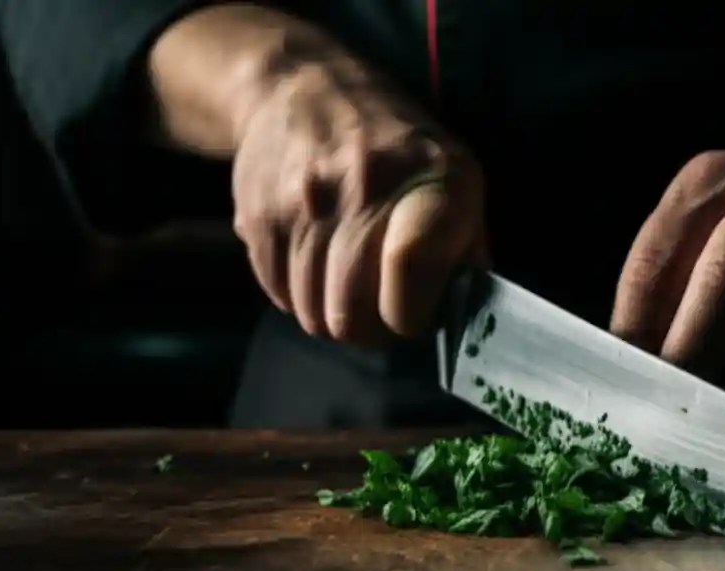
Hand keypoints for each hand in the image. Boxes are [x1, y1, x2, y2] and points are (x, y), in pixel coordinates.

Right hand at [231, 64, 484, 343]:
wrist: (302, 85)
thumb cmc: (398, 146)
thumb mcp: (455, 175)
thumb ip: (466, 246)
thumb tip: (464, 313)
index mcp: (430, 182)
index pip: (410, 273)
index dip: (410, 315)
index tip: (413, 315)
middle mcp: (364, 188)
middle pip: (353, 313)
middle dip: (370, 331)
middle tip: (379, 316)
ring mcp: (304, 202)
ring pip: (313, 313)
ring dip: (332, 317)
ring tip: (347, 292)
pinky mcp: (258, 215)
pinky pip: (278, 295)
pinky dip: (297, 298)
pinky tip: (316, 272)